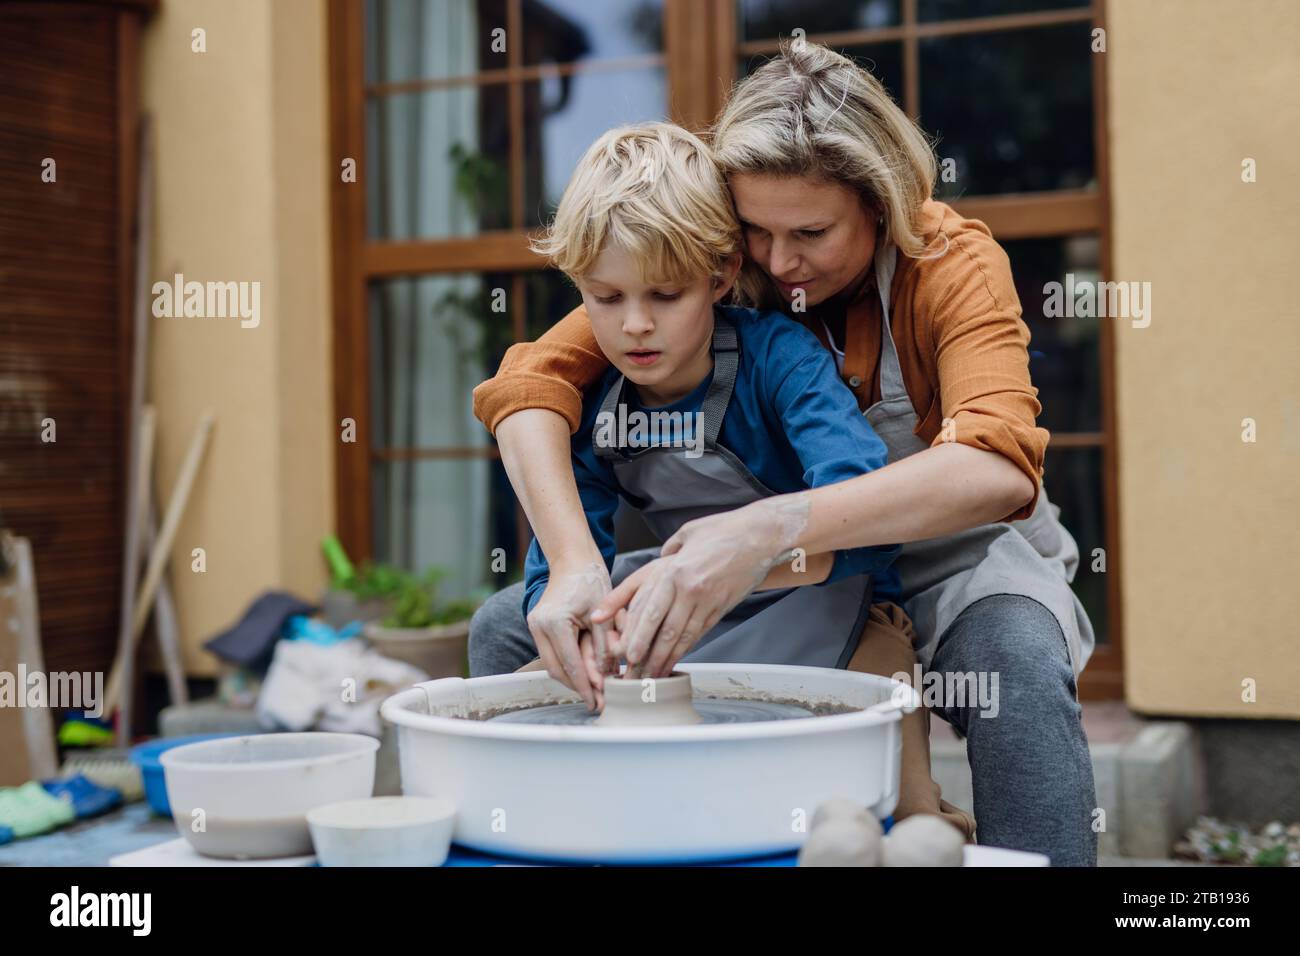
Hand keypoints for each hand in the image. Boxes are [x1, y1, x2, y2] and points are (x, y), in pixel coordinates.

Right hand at [526, 560, 616, 708]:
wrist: (573, 561)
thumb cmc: (592, 582)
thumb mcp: (605, 616)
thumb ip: (604, 648)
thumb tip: (605, 681)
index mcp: (554, 622)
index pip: (570, 664)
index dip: (585, 687)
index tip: (598, 702)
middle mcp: (538, 626)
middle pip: (557, 670)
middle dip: (577, 687)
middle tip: (598, 701)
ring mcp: (534, 626)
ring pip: (552, 665)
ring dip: (572, 678)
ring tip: (594, 690)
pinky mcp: (537, 627)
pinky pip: (552, 655)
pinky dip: (568, 665)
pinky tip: (585, 672)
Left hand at [594, 496, 806, 675]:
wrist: (763, 536)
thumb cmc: (725, 530)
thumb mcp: (688, 533)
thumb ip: (668, 549)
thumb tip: (658, 558)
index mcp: (677, 570)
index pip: (652, 610)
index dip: (638, 635)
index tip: (628, 653)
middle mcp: (691, 589)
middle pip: (665, 630)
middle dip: (649, 655)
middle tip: (636, 674)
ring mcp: (708, 601)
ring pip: (684, 637)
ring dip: (667, 658)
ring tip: (654, 675)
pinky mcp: (722, 607)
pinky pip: (700, 632)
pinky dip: (686, 648)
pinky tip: (675, 659)